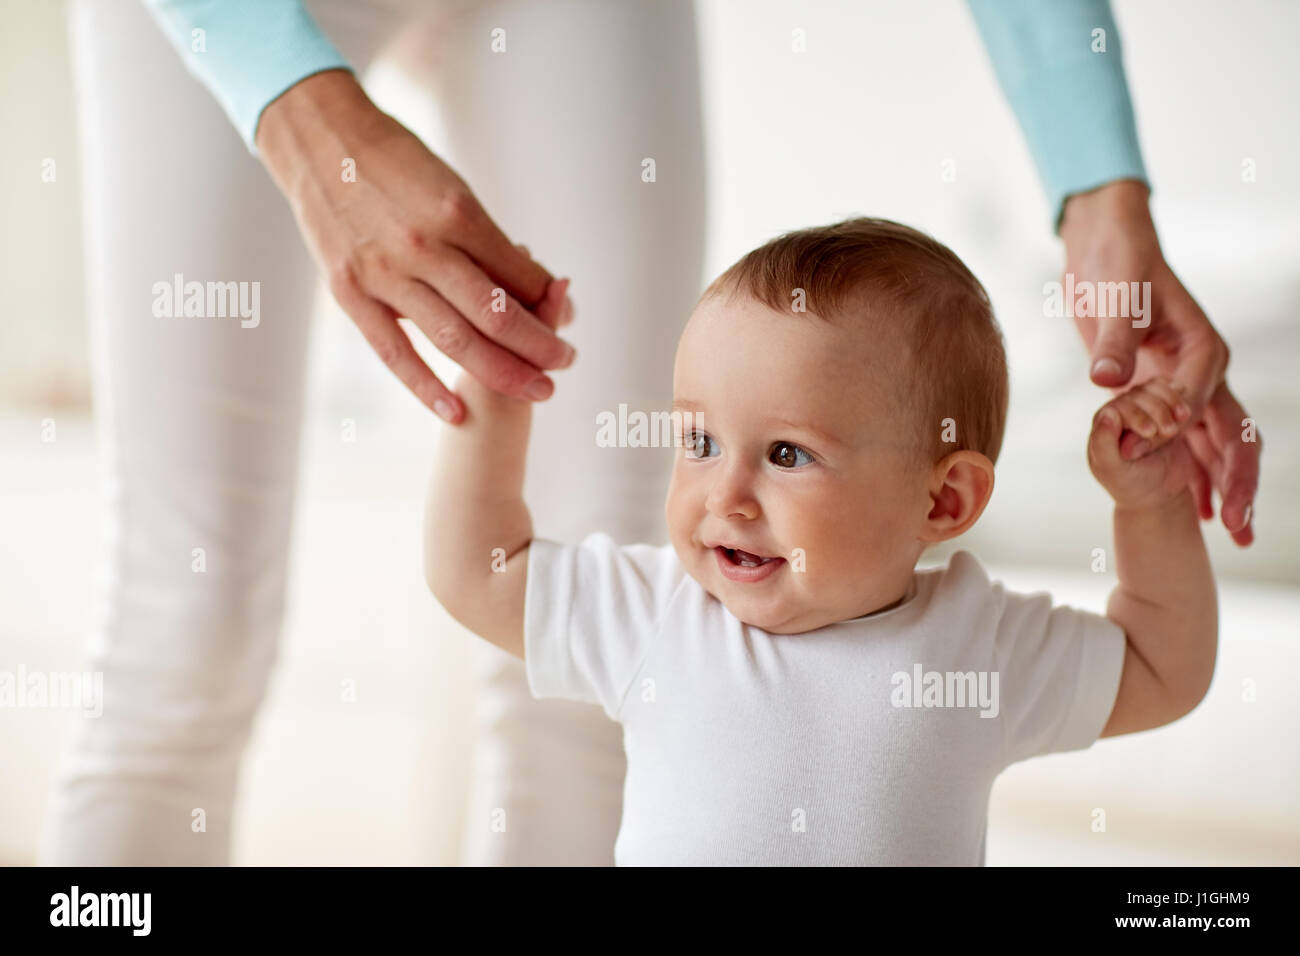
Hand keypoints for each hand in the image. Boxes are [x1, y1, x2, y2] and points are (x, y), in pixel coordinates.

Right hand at [256, 70, 576, 424]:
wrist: (320, 141)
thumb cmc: (397, 163)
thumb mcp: (451, 187)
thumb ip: (487, 241)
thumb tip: (538, 286)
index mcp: (457, 213)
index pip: (521, 276)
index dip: (551, 304)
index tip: (567, 321)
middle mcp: (424, 246)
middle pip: (498, 316)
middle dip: (541, 347)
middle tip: (567, 362)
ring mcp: (384, 273)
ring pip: (456, 340)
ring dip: (505, 372)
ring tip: (539, 389)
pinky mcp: (350, 293)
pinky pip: (394, 352)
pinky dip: (426, 387)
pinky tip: (457, 411)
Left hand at [1061, 180, 1258, 545]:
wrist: (1109, 248)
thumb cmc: (1118, 266)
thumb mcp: (1115, 298)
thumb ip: (1113, 341)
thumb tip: (1107, 380)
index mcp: (1200, 348)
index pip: (1199, 401)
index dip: (1179, 436)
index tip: (1158, 468)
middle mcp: (1203, 371)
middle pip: (1229, 433)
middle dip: (1237, 481)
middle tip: (1239, 527)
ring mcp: (1186, 385)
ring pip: (1216, 444)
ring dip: (1225, 487)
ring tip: (1235, 534)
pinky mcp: (1164, 393)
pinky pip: (1187, 441)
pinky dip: (1196, 474)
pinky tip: (1202, 511)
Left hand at [1088, 378, 1194, 511]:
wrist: (1157, 493)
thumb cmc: (1130, 484)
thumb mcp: (1112, 470)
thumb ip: (1103, 444)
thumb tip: (1107, 413)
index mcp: (1102, 424)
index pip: (1118, 407)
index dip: (1136, 416)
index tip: (1151, 432)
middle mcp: (1119, 412)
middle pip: (1138, 395)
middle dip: (1157, 410)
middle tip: (1170, 432)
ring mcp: (1141, 409)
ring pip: (1154, 389)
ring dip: (1171, 400)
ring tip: (1182, 419)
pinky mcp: (1162, 409)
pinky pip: (1168, 392)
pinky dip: (1178, 395)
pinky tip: (1185, 407)